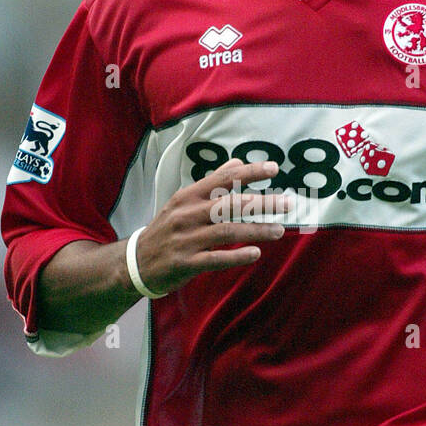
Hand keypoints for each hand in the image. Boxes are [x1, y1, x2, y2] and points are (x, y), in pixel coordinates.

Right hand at [134, 158, 291, 295]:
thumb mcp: (184, 201)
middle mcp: (188, 214)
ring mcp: (186, 239)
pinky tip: (255, 254)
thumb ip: (213, 182)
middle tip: (288, 203)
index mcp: (189, 196)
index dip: (250, 172)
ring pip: (227, 232)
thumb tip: (238, 162)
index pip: (224, 179)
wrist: (136, 261)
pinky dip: (236, 256)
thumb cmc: (167, 228)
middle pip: (230, 205)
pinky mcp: (185, 263)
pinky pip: (215, 259)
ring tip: (279, 230)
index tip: (275, 168)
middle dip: (262, 203)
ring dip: (256, 230)